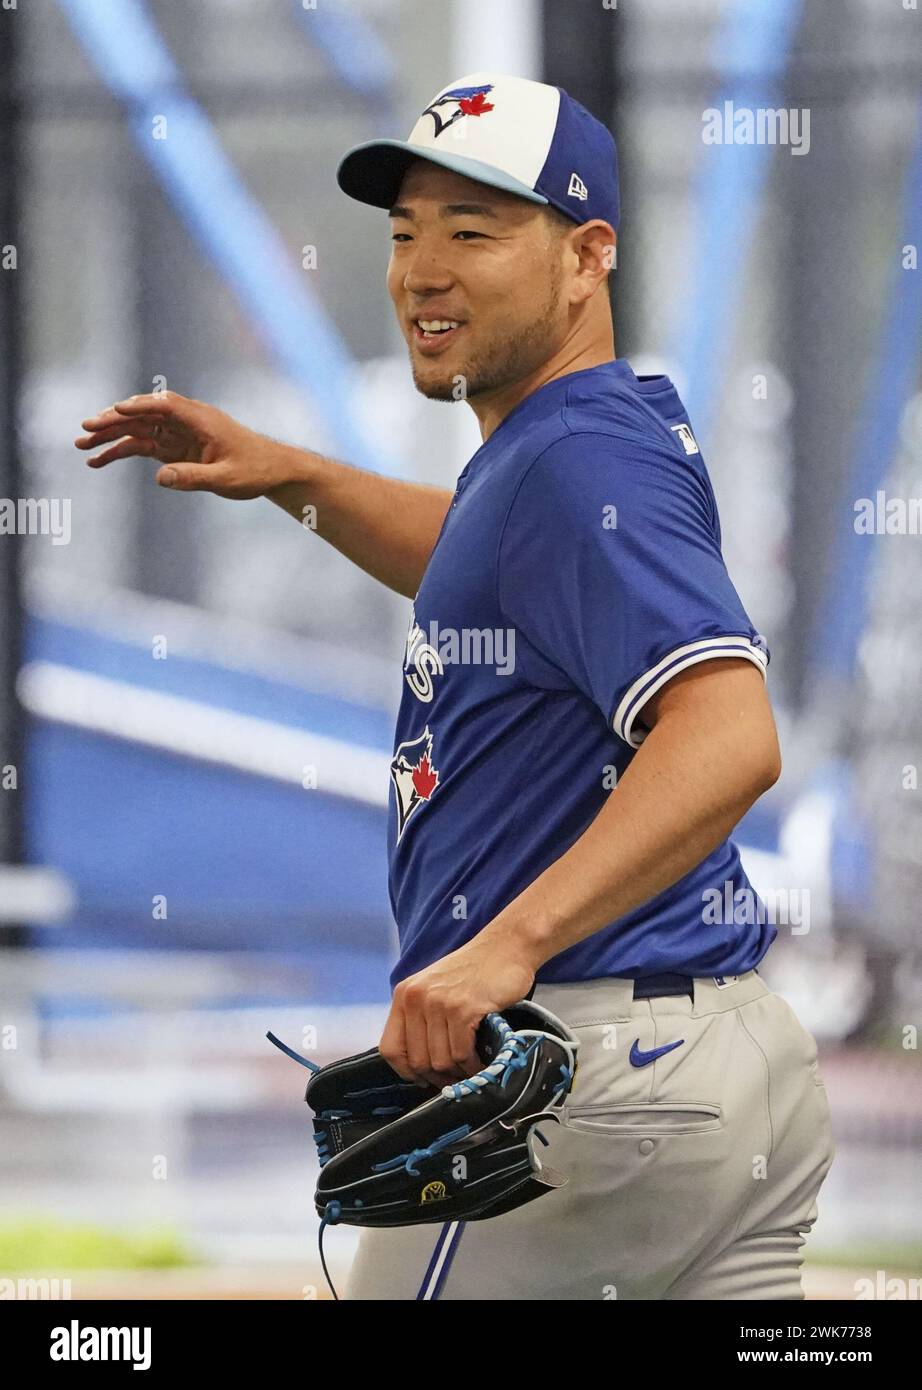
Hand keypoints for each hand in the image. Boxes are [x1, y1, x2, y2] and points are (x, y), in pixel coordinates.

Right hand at [75, 390, 301, 498]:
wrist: (271, 470)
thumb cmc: (254, 470)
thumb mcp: (225, 479)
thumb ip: (193, 477)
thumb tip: (159, 477)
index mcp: (201, 419)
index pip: (164, 405)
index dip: (139, 406)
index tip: (116, 411)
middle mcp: (186, 421)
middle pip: (143, 415)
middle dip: (113, 421)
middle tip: (86, 431)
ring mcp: (178, 433)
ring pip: (138, 429)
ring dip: (111, 436)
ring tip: (82, 447)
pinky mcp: (175, 447)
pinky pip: (143, 446)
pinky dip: (122, 451)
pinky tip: (100, 460)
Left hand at [378, 932, 535, 1088]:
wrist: (506, 947)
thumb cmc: (475, 971)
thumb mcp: (435, 989)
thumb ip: (422, 1019)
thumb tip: (420, 1065)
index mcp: (404, 995)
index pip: (390, 1049)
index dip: (407, 1071)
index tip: (424, 1078)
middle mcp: (415, 998)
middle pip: (417, 1061)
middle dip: (438, 1076)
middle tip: (455, 1076)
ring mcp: (438, 1003)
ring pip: (440, 1061)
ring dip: (458, 1071)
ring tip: (470, 1065)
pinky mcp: (462, 1009)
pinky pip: (460, 1054)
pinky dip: (471, 1064)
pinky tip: (480, 1059)